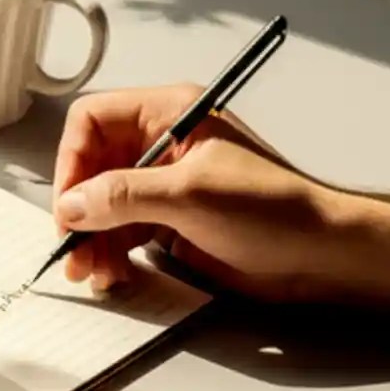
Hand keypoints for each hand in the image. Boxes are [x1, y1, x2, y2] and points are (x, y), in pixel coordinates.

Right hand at [52, 83, 365, 302]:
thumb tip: (69, 205)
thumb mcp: (189, 195)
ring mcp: (163, 186)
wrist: (320, 255)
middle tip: (71, 249)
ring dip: (90, 239)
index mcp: (169, 114)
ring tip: (90, 272)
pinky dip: (109, 254)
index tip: (69, 204)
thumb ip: (123, 196)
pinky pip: (121, 233)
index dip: (73, 160)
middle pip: (92, 168)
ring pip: (102, 207)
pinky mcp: (168, 222)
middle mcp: (160, 145)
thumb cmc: (271, 209)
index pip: (94, 121)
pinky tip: (111, 275)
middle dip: (78, 210)